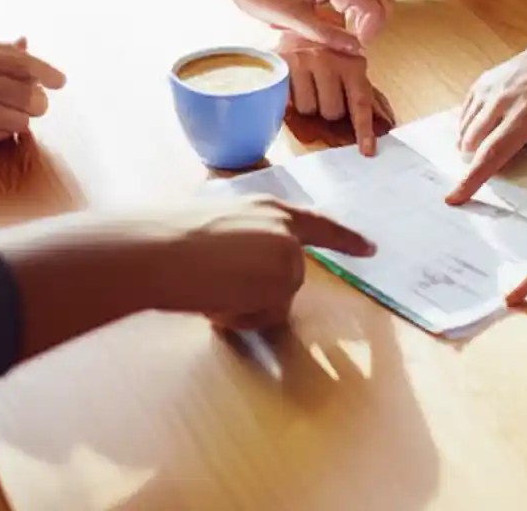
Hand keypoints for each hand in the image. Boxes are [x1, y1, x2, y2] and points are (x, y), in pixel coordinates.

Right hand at [0, 39, 64, 147]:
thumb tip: (27, 44)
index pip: (25, 65)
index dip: (48, 74)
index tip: (60, 82)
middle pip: (31, 98)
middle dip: (36, 100)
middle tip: (29, 99)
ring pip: (21, 122)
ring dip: (19, 117)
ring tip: (0, 108)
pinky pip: (0, 137)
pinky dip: (1, 130)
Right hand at [0, 195, 376, 354]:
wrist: (154, 249)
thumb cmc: (167, 238)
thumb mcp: (216, 225)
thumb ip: (243, 241)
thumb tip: (243, 270)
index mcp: (269, 209)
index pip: (319, 225)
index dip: (346, 239)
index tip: (372, 249)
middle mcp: (285, 229)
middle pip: (287, 280)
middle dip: (254, 295)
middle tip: (212, 284)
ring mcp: (287, 256)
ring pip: (274, 303)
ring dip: (241, 306)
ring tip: (207, 286)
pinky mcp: (282, 282)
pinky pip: (263, 318)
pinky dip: (237, 317)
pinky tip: (213, 299)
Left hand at [192, 0, 393, 54]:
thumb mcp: (293, 19)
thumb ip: (328, 35)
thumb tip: (356, 49)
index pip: (376, 7)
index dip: (371, 32)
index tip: (354, 46)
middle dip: (372, 21)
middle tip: (353, 40)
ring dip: (362, 10)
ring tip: (341, 29)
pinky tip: (328, 11)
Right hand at [285, 46, 394, 156]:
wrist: (296, 24)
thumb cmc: (327, 52)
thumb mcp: (348, 67)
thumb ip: (361, 93)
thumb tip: (383, 122)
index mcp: (353, 62)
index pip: (360, 103)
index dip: (363, 129)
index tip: (366, 151)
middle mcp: (330, 59)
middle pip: (333, 112)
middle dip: (328, 109)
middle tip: (323, 90)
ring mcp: (304, 60)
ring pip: (309, 110)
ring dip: (308, 104)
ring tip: (306, 84)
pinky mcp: (282, 64)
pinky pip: (287, 101)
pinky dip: (290, 99)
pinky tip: (293, 84)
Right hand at [450, 40, 526, 203]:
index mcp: (526, 119)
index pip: (491, 156)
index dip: (471, 181)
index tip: (454, 198)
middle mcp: (503, 103)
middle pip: (473, 144)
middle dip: (472, 164)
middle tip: (481, 175)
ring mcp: (491, 89)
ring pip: (466, 128)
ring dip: (469, 146)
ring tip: (481, 154)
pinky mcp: (485, 80)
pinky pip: (467, 111)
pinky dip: (468, 126)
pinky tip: (479, 131)